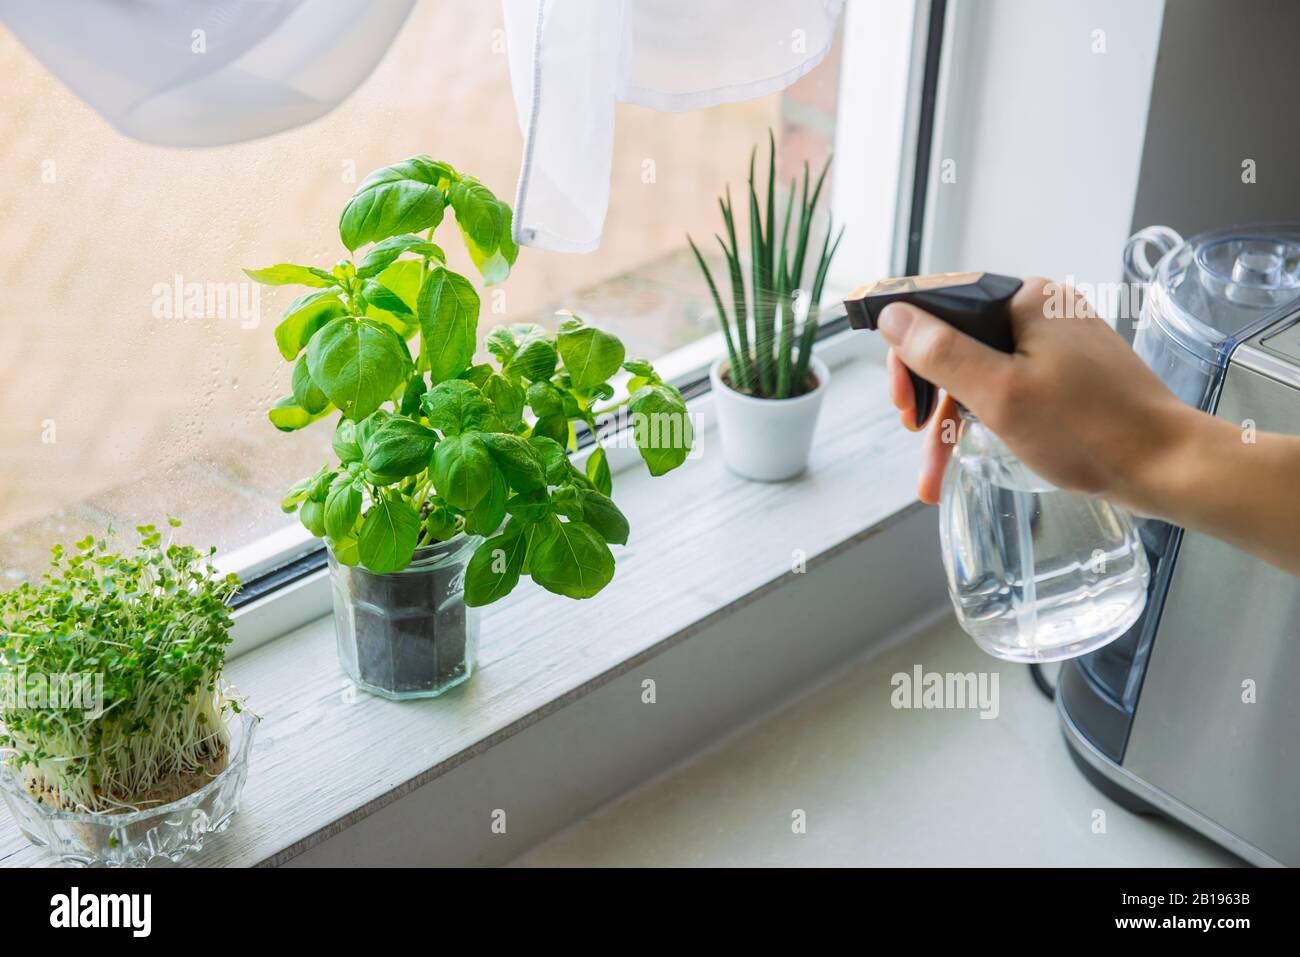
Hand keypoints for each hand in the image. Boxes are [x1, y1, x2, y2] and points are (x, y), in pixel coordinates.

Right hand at [878, 277, 1193, 508]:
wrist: (1166, 467)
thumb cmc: (1090, 430)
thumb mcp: (999, 393)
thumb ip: (940, 351)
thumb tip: (892, 316)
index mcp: (1025, 301)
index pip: (941, 306)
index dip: (906, 351)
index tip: (898, 397)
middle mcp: (1039, 313)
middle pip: (956, 343)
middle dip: (927, 393)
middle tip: (912, 429)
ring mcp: (1054, 345)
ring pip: (978, 373)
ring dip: (949, 420)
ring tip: (932, 473)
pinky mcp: (1064, 376)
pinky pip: (1006, 388)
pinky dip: (981, 422)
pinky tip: (965, 455)